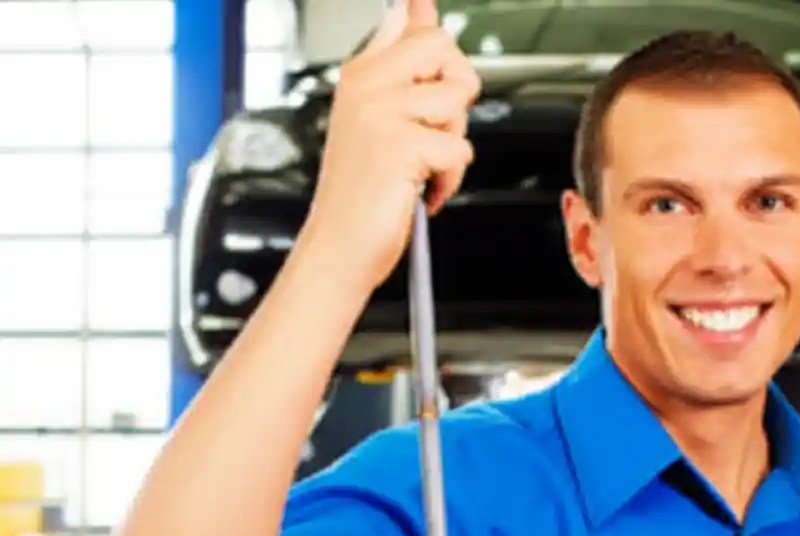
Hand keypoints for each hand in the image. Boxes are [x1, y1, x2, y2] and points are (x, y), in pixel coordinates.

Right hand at [298, 0, 480, 290]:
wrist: (338, 247)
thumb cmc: (361, 192)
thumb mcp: (377, 121)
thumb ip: (399, 68)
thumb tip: (411, 10)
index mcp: (360, 75)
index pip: (408, 25)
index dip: (425, 19)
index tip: (420, 4)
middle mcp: (366, 86)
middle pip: (444, 47)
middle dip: (457, 89)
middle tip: (434, 127)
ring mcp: (381, 113)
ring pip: (458, 98)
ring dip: (453, 140)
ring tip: (423, 165)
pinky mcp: (400, 146)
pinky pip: (459, 148)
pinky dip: (450, 179)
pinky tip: (422, 191)